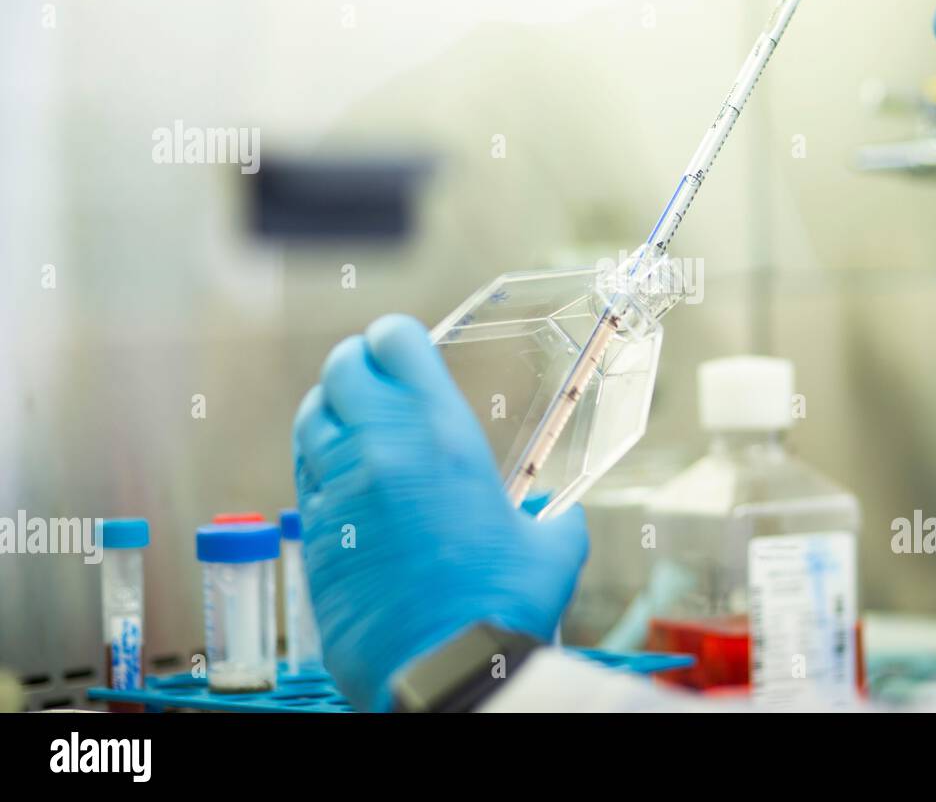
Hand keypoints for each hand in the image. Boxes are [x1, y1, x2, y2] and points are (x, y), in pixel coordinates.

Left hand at [292, 314, 588, 710]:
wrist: (441, 670)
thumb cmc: (500, 607)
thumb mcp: (550, 549)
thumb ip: (556, 517)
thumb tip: (559, 515)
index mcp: (441, 436)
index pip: (395, 342)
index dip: (398, 336)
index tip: (406, 345)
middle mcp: (381, 450)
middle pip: (342, 368)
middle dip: (359, 363)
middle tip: (377, 376)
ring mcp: (338, 490)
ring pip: (312, 417)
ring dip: (333, 409)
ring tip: (355, 423)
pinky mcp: (313, 533)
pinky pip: (305, 476)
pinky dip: (321, 466)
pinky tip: (346, 483)